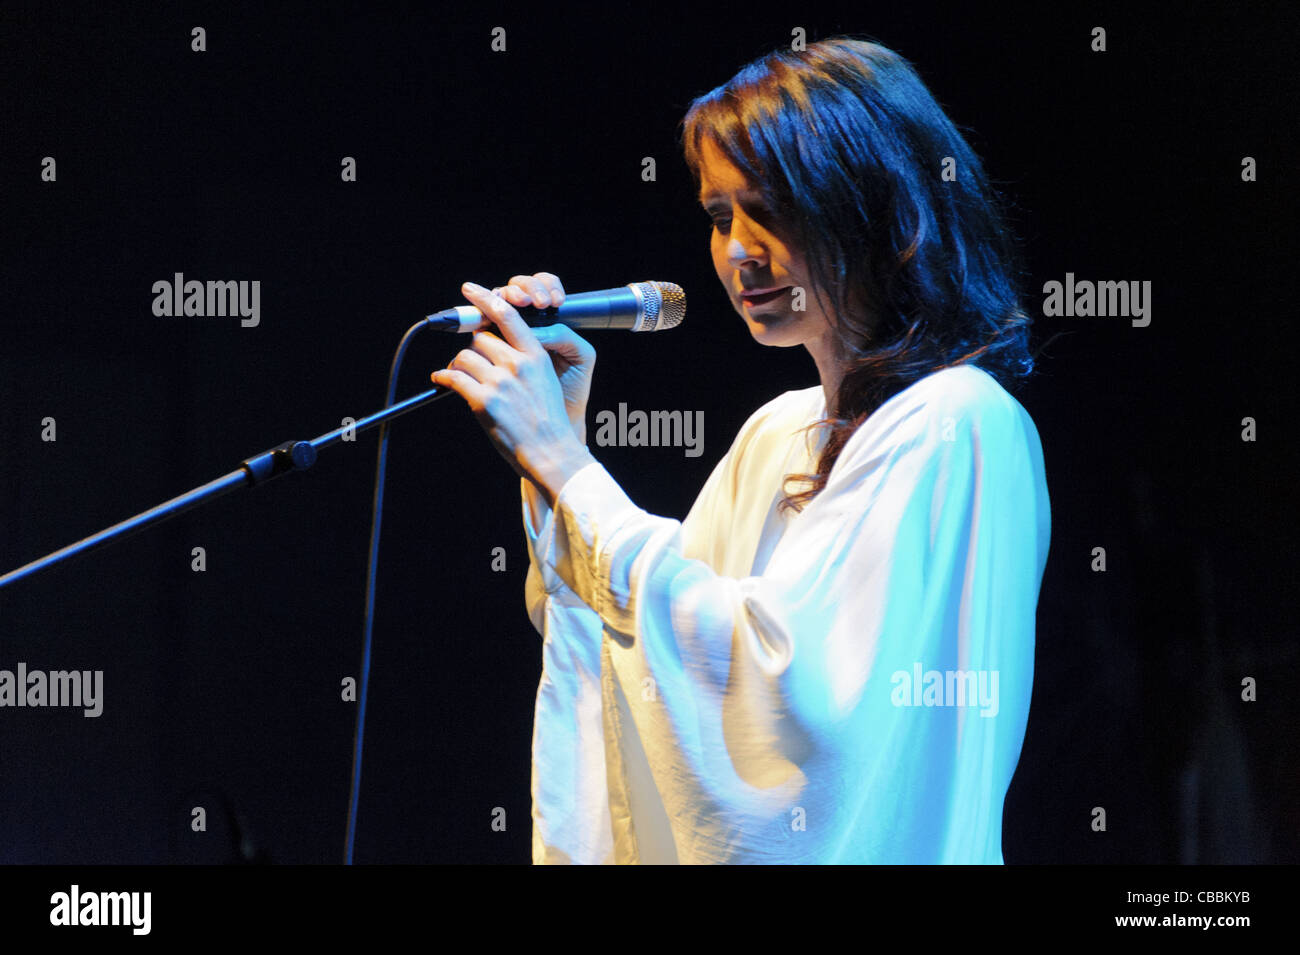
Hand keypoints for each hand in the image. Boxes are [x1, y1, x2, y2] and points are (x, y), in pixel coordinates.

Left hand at [431, 278, 595, 506]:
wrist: (550, 453)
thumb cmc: (548, 422)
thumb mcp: (546, 383)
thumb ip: (526, 362)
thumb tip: (496, 351)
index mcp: (536, 357)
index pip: (509, 317)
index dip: (487, 299)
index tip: (471, 289)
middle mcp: (518, 364)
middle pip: (481, 338)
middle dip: (473, 349)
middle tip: (471, 363)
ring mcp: (500, 382)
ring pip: (464, 356)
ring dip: (458, 365)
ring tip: (459, 377)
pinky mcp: (483, 401)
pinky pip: (453, 378)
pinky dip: (444, 378)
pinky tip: (441, 381)